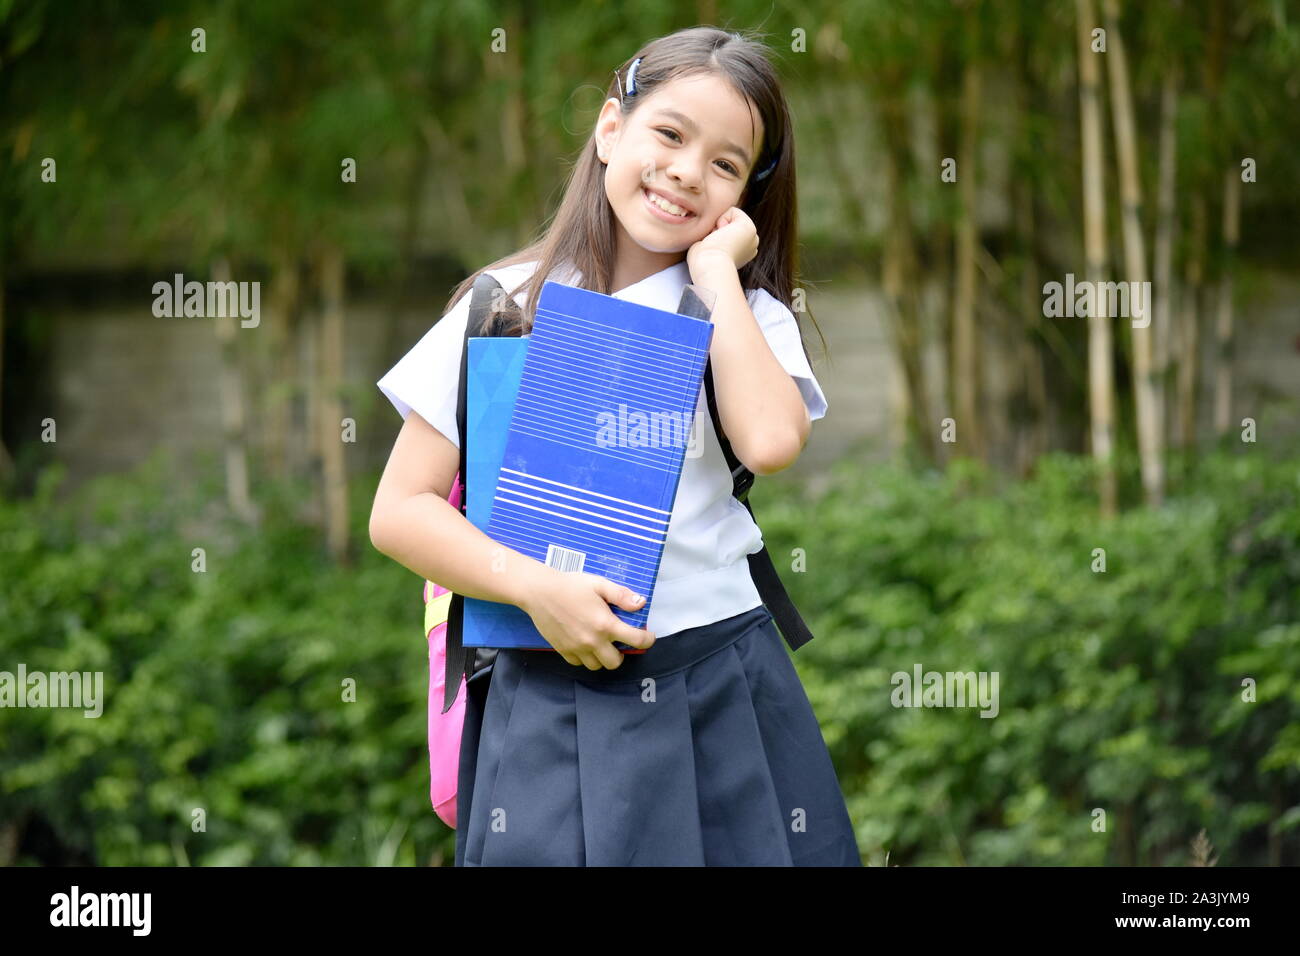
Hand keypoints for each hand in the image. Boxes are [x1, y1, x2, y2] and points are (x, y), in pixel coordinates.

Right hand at [519, 567, 655, 669]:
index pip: (636, 640)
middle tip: (619, 641)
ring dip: (603, 657)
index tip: (647, 636)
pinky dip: (585, 657)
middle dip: (622, 654)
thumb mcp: (599, 584)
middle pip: (615, 662)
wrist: (539, 592)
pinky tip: (585, 644)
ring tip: (601, 643)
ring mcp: (577, 648)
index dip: (647, 640)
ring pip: (597, 666)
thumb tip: (641, 603)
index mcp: (605, 624)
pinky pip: (579, 663)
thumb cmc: (570, 585)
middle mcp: (592, 641)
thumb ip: (621, 595)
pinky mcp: (563, 650)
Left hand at [686, 206, 757, 282]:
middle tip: (714, 244)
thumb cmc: (702, 262)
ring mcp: (752, 237)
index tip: (711, 248)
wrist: (709, 266)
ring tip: (717, 240)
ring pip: (730, 217)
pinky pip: (733, 210)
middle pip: (729, 224)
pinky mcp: (750, 227)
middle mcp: (750, 246)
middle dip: (717, 230)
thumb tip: (709, 232)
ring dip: (719, 225)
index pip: (725, 234)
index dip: (713, 236)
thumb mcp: (706, 249)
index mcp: (741, 254)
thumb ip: (711, 239)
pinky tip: (721, 233)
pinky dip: (722, 219)